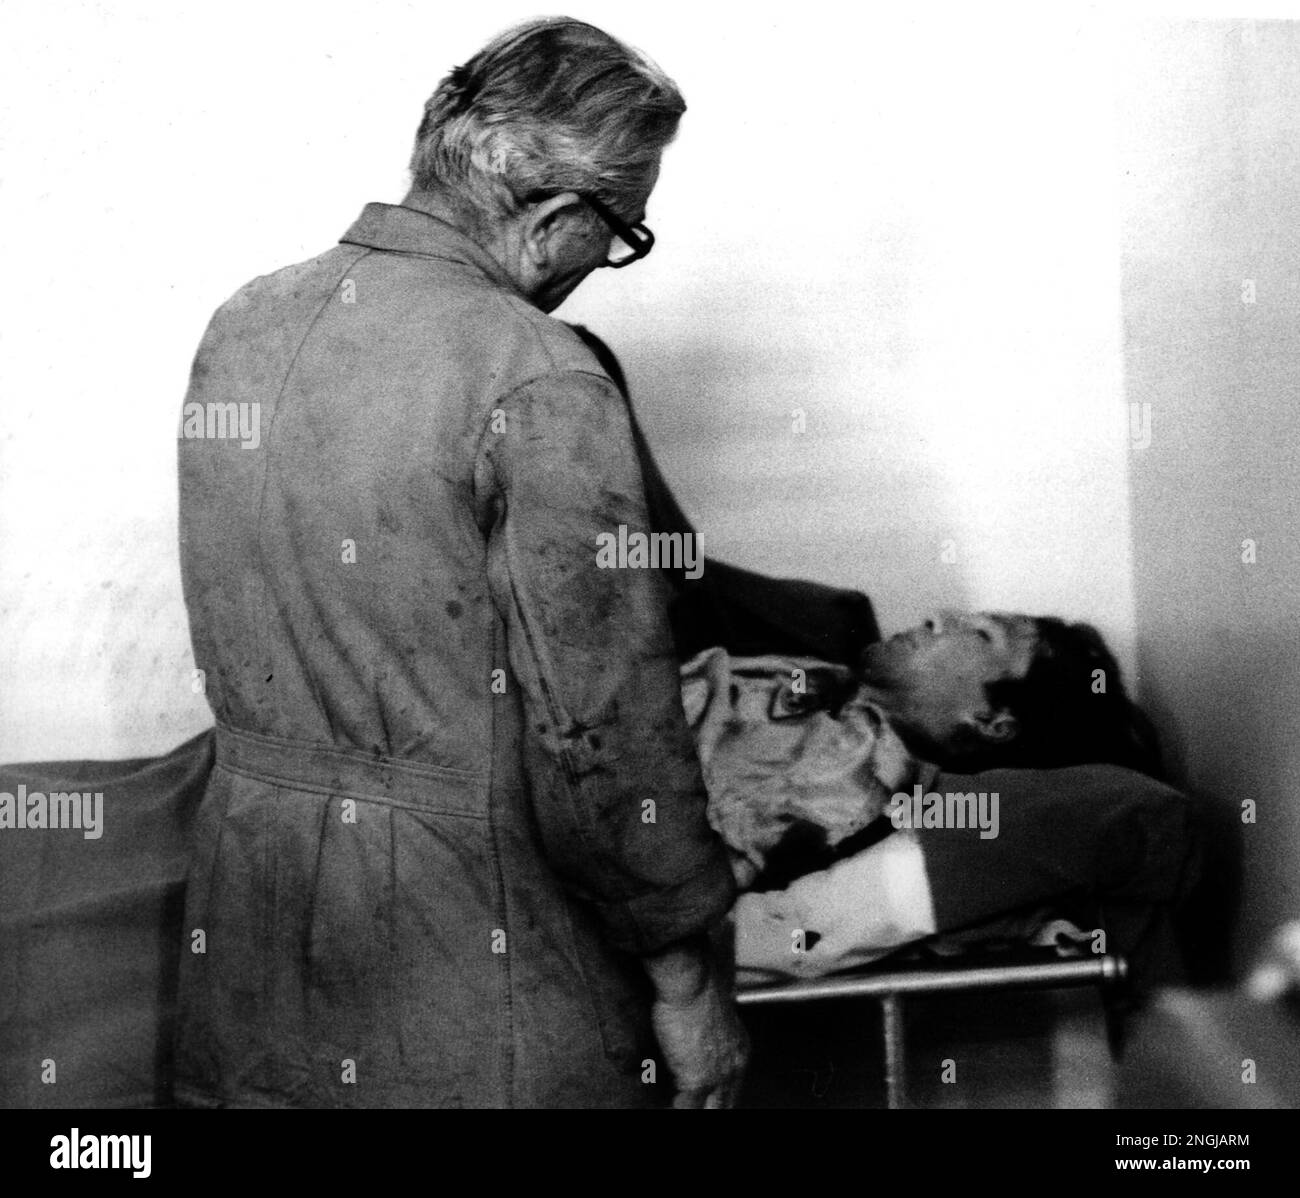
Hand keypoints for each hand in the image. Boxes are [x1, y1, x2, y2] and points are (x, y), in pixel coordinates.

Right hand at [646, 945, 748, 1107]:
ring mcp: (718, 1077)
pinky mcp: (697, 1080)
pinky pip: (686, 1109)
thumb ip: (710, 1036)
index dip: (718, 1101)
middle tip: (691, 1105)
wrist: (691, 981)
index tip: (706, 1102)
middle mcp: (734, 1068)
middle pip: (724, 1106)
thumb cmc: (697, 988)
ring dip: (691, 1108)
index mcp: (739, 1053)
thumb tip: (696, 1044)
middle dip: (710, 1108)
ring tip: (678, 1106)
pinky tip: (667, 1107)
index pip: (733, 1090)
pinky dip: (675, 1109)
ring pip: (708, 1111)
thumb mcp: (712, 1016)